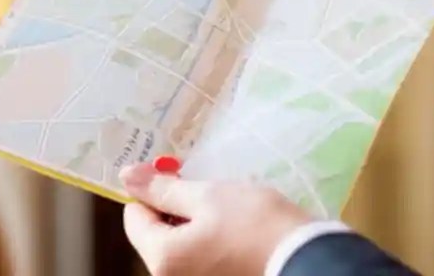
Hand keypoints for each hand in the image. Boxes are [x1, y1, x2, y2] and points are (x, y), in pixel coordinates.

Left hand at [120, 163, 312, 275]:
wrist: (307, 261)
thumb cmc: (256, 225)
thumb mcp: (208, 196)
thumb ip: (163, 189)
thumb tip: (126, 177)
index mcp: (161, 259)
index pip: (134, 216)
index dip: (153, 189)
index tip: (179, 173)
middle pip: (156, 234)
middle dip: (176, 208)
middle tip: (208, 191)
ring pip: (180, 248)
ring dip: (196, 225)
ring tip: (229, 212)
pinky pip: (200, 262)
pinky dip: (211, 244)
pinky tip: (237, 233)